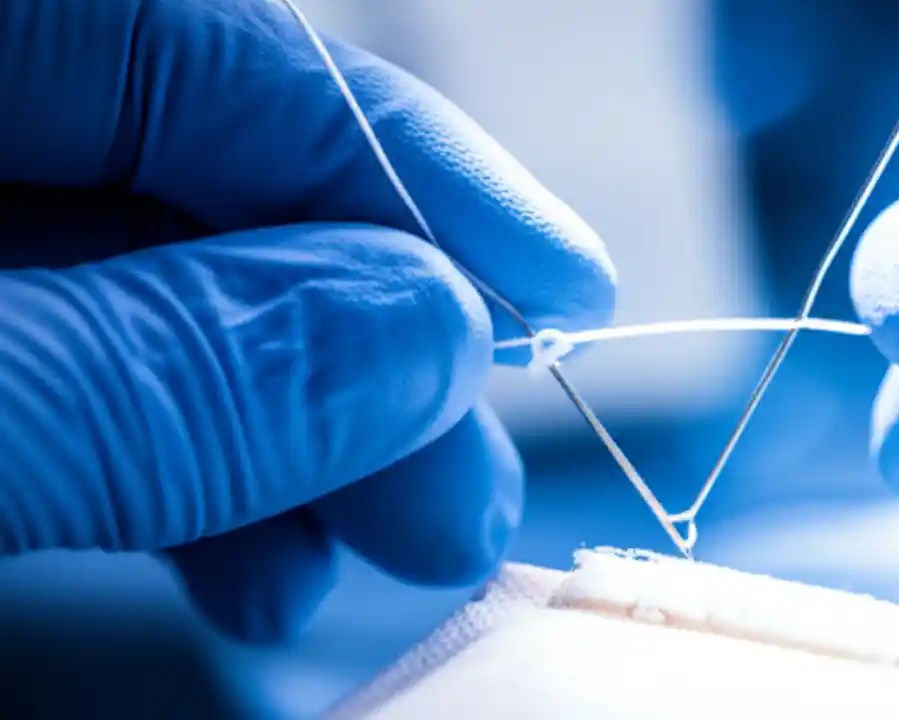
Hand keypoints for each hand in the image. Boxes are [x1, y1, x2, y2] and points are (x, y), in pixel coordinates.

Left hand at [0, 0, 613, 643]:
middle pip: (211, 195)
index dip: (420, 173)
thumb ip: (166, 372)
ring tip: (391, 553)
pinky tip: (257, 566)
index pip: (222, 56)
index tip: (568, 289)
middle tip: (473, 494)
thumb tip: (428, 339)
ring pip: (159, 306)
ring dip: (295, 443)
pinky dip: (180, 481)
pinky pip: (82, 388)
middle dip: (368, 356)